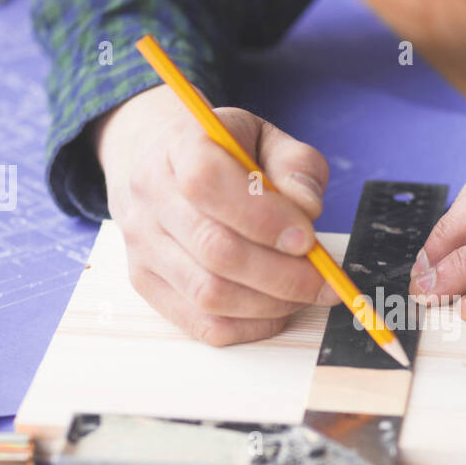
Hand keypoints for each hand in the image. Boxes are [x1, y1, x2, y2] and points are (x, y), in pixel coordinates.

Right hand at [94, 84, 338, 345]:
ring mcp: (142, 245)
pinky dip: (249, 326)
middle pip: (214, 249)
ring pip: (209, 294)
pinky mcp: (147, 283)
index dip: (262, 216)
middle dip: (282, 274)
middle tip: (323, 280)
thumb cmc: (223, 152)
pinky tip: (276, 309)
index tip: (306, 238)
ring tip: (303, 293)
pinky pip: (202, 324)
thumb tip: (308, 209)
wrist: (160, 161)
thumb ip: (296, 166)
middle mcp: (150, 196)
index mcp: (178, 146)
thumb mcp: (266, 138)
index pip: (208, 182)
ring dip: (269, 303)